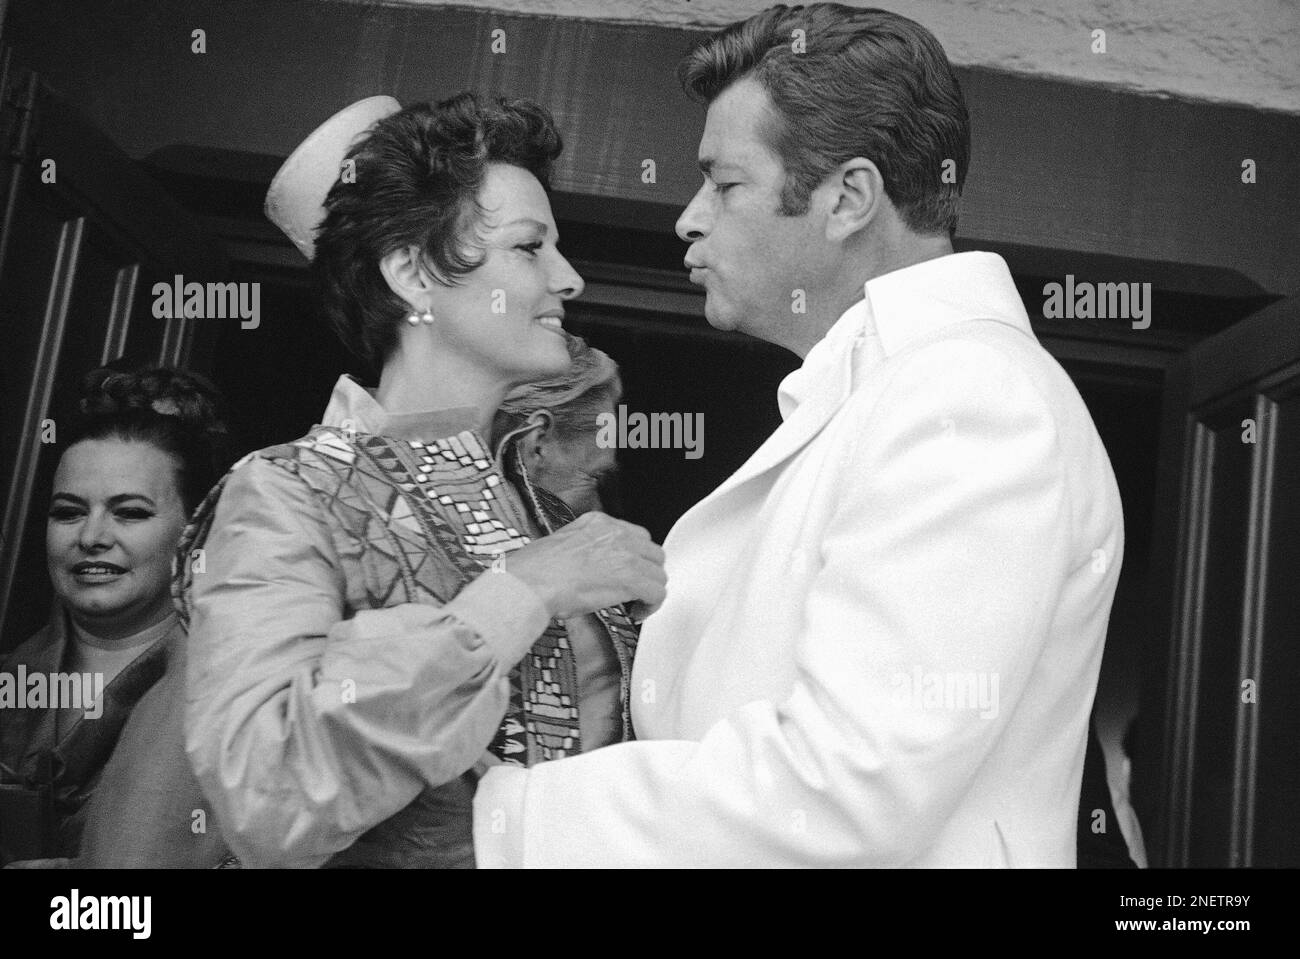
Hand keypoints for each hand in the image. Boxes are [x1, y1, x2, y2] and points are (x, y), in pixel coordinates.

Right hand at [504, 511, 665, 620]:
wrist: (531, 582)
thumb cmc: (535, 570)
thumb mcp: (562, 545)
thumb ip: (585, 550)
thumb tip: (592, 567)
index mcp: (598, 523)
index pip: (634, 536)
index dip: (635, 558)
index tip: (629, 572)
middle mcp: (616, 534)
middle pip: (652, 552)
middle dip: (647, 573)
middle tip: (636, 590)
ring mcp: (625, 555)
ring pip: (658, 573)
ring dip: (650, 590)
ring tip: (636, 604)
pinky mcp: (630, 578)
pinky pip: (657, 592)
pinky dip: (651, 606)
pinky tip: (637, 613)